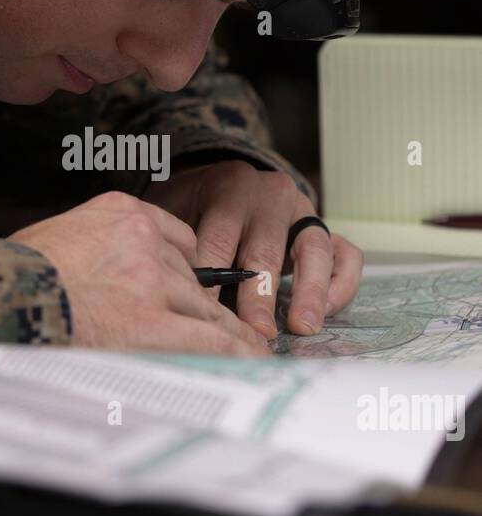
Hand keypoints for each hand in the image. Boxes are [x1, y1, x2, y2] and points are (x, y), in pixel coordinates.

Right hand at [9, 190, 271, 357]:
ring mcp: (153, 281)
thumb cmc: (8, 278)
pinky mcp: (154, 323)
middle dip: (201, 310)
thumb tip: (93, 278)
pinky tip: (252, 361)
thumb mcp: (52, 238)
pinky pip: (212, 338)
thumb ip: (89, 248)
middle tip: (223, 332)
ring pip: (207, 310)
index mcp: (119, 212)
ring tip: (249, 353)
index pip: (175, 239)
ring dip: (225, 334)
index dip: (182, 272)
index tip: (189, 291)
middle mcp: (144, 241)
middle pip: (193, 280)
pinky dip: (237, 351)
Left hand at [142, 160, 362, 339]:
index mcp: (229, 187)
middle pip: (265, 250)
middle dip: (258, 297)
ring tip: (301, 328)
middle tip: (254, 333)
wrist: (219, 182)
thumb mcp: (174, 213)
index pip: (219, 238)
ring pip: (313, 250)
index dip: (211, 280)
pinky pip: (345, 254)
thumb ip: (175, 248)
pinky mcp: (322, 229)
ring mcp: (302, 210)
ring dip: (308, 292)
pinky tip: (324, 313)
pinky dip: (340, 284)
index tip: (205, 316)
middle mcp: (270, 194)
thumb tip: (171, 299)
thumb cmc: (191, 208)